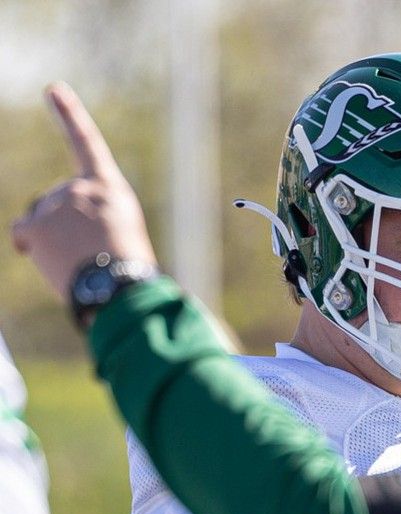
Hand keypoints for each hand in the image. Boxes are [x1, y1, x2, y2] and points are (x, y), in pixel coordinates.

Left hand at [10, 82, 157, 300]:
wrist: (119, 287)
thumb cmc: (127, 268)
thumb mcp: (121, 232)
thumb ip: (90, 217)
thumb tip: (37, 226)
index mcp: (110, 188)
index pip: (87, 144)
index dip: (70, 115)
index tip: (54, 89)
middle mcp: (80, 188)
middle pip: (58, 201)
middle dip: (65, 224)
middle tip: (90, 252)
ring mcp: (56, 204)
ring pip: (40, 219)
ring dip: (52, 240)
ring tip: (79, 261)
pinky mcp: (36, 224)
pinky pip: (23, 233)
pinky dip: (32, 247)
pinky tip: (53, 262)